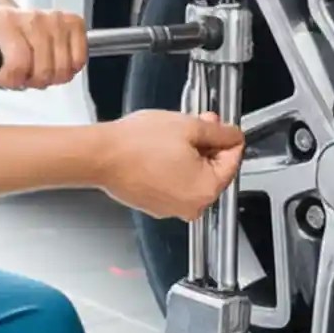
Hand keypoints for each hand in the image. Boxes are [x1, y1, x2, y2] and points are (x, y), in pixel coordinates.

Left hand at [0, 6, 87, 89]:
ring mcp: (54, 17)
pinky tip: (52, 61)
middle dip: (32, 80)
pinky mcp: (72, 21)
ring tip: (35, 68)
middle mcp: (31, 16)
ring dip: (50, 76)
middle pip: (45, 70)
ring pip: (64, 68)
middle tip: (21, 73)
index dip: (10, 80)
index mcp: (2, 20)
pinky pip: (80, 58)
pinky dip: (69, 67)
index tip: (2, 75)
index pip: (18, 65)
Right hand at [95, 111, 244, 220]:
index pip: (233, 160)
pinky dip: (173, 167)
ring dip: (190, 154)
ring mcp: (172, 209)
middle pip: (214, 170)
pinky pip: (175, 184)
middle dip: (208, 145)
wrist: (100, 155)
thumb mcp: (189, 126)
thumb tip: (232, 135)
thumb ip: (219, 132)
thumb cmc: (136, 145)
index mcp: (206, 190)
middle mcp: (192, 206)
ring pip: (193, 176)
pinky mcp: (155, 205)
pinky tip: (161, 150)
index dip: (227, 138)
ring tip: (173, 135)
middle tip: (197, 124)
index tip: (220, 127)